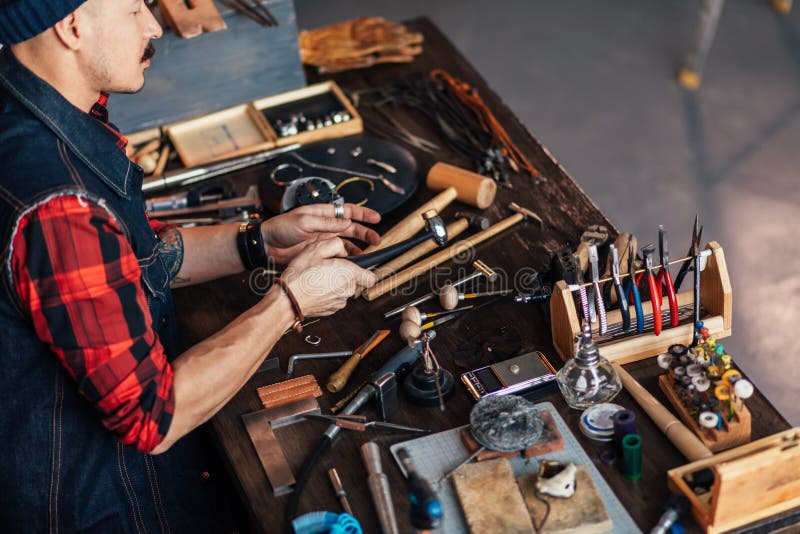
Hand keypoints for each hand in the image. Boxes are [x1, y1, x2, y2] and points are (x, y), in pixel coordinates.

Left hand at [262, 204, 380, 263]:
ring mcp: (324, 240)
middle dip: (366, 233)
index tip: (377, 218)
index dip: (363, 214)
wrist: (267, 245)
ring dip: (358, 247)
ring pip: (347, 242)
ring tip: (369, 254)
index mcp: (323, 213)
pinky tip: (353, 263)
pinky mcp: (320, 252)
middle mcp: (326, 226)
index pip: (348, 211)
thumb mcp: (304, 221)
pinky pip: (338, 254)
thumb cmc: (281, 228)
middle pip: (352, 228)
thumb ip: (326, 223)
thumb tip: (347, 221)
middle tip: (377, 240)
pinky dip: (347, 258)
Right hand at [281, 237, 376, 316]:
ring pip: (344, 290)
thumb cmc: (300, 276)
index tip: (357, 267)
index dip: (365, 271)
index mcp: (348, 273)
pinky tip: (315, 288)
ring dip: (335, 284)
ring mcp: (340, 302)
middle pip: (355, 281)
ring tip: (318, 278)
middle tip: (328, 268)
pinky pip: (334, 299)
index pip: (371, 277)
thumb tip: (343, 248)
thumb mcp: (316, 248)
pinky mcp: (331, 310)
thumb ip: (335, 244)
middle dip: (344, 274)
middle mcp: (347, 289)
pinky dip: (328, 293)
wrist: (288, 299)